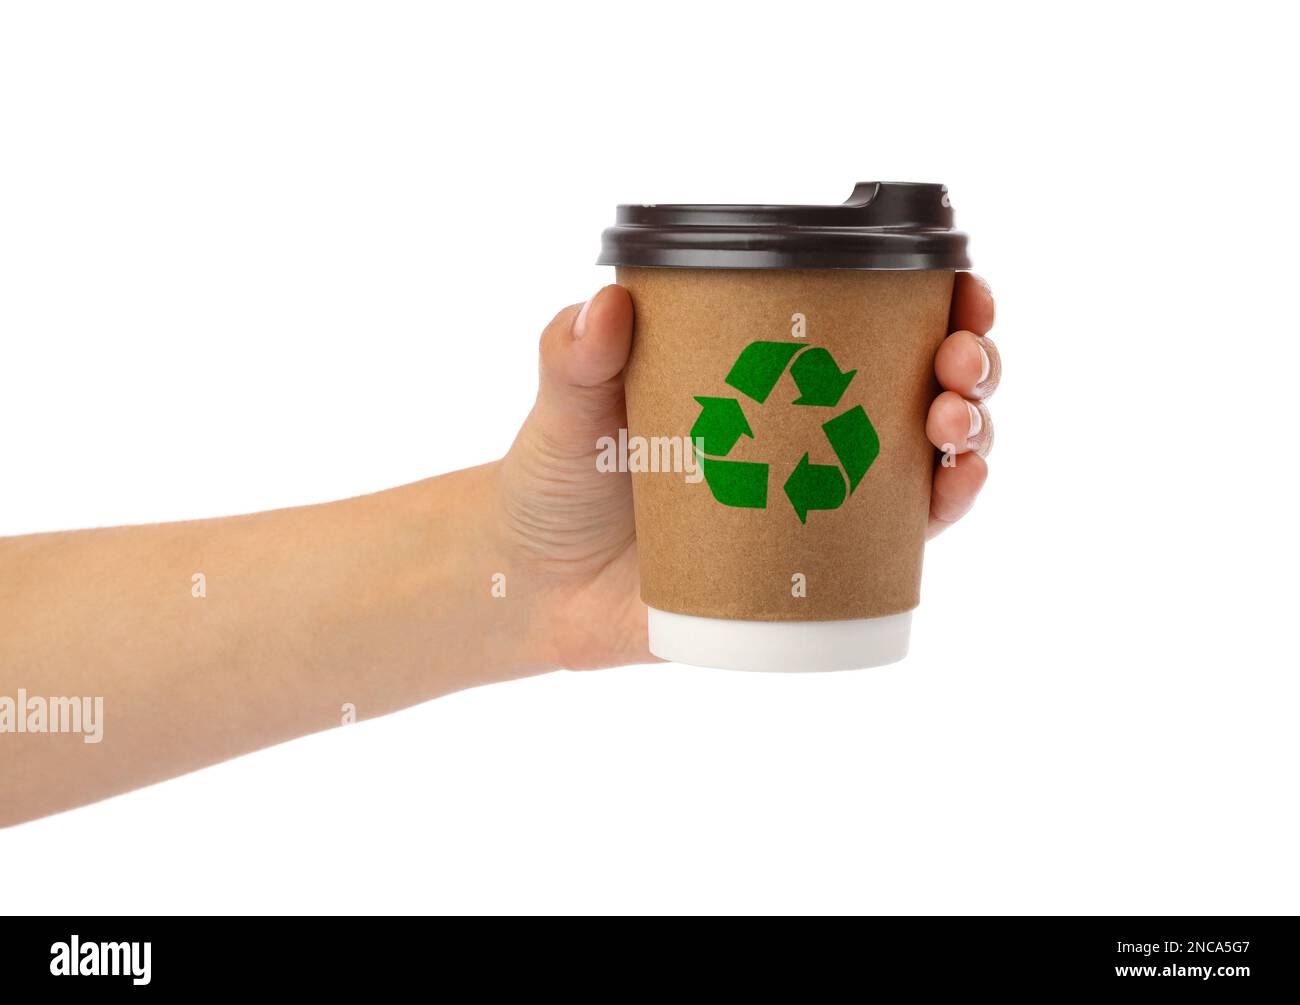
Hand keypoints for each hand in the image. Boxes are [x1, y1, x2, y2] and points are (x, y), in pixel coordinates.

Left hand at [497, 275, 998, 670]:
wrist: (537, 588)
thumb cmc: (555, 483)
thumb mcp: (565, 408)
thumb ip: (574, 355)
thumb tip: (609, 306)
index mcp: (764, 376)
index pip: (868, 324)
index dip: (935, 302)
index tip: (958, 287)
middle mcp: (807, 434)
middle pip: (921, 386)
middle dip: (969, 363)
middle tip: (960, 360)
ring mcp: (816, 504)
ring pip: (927, 461)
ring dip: (970, 432)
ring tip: (954, 421)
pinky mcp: (808, 574)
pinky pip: (896, 545)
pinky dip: (941, 513)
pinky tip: (954, 487)